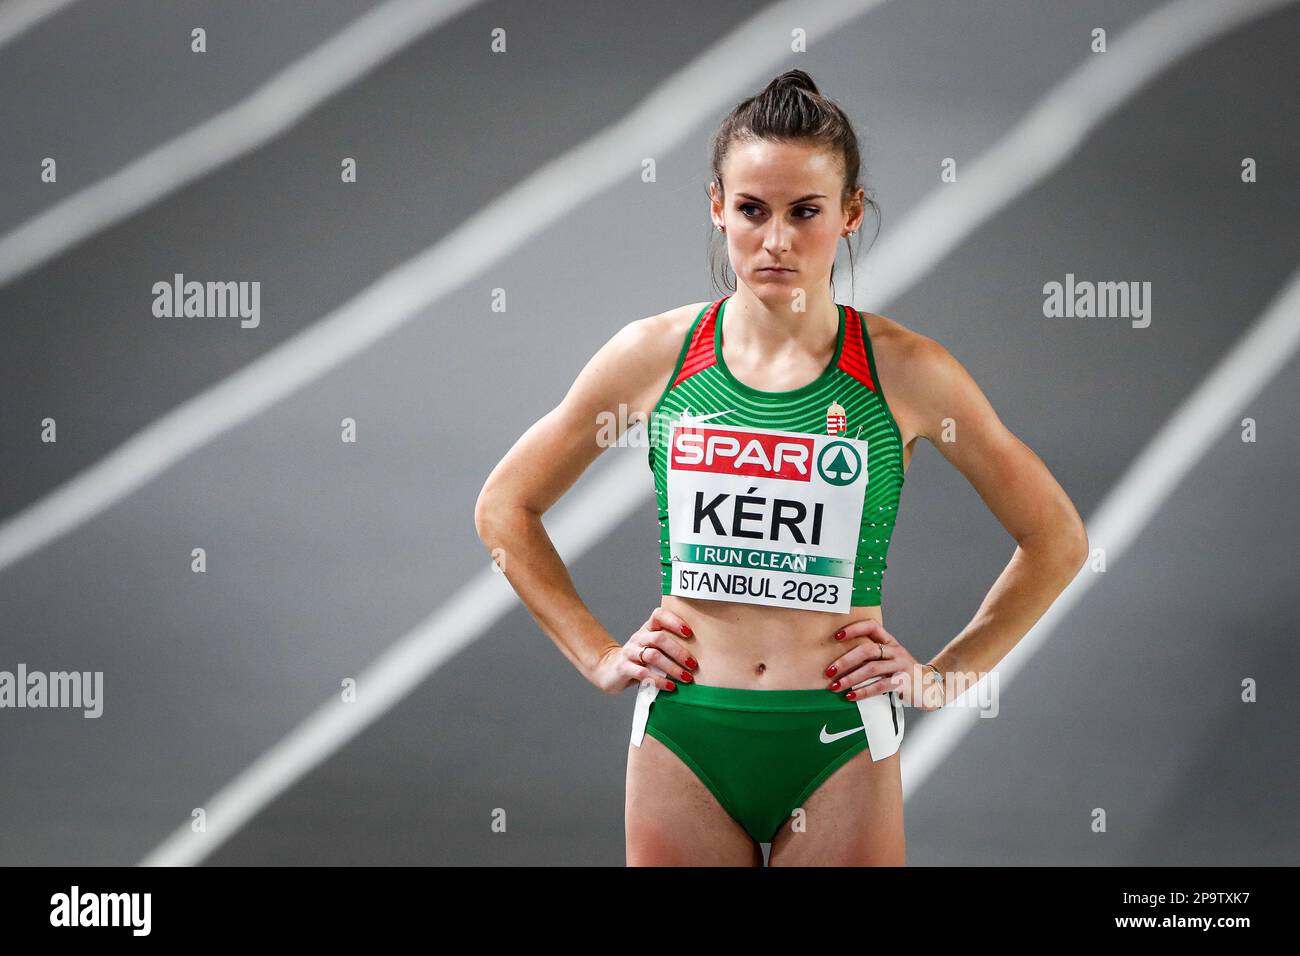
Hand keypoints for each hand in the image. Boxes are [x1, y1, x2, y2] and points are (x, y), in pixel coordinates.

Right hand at [589, 606, 698, 694]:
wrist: (609, 669)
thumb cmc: (639, 660)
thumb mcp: (652, 648)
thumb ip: (669, 646)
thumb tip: (701, 655)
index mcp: (647, 629)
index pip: (659, 616)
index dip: (674, 621)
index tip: (689, 632)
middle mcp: (638, 638)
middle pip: (659, 639)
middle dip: (678, 652)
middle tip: (693, 664)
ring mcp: (630, 652)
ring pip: (653, 656)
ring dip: (672, 668)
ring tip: (686, 678)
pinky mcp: (624, 668)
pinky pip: (643, 673)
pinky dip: (659, 680)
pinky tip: (670, 687)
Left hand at [823, 619, 944, 711]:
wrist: (931, 688)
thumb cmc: (902, 674)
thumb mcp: (889, 660)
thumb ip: (872, 657)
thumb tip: (839, 663)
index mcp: (890, 642)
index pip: (872, 626)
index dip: (854, 628)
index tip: (836, 636)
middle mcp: (895, 651)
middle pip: (867, 650)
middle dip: (845, 660)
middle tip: (829, 671)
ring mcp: (900, 666)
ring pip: (871, 668)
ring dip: (850, 678)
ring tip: (834, 687)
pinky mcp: (903, 682)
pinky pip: (880, 686)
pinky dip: (863, 691)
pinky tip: (851, 696)